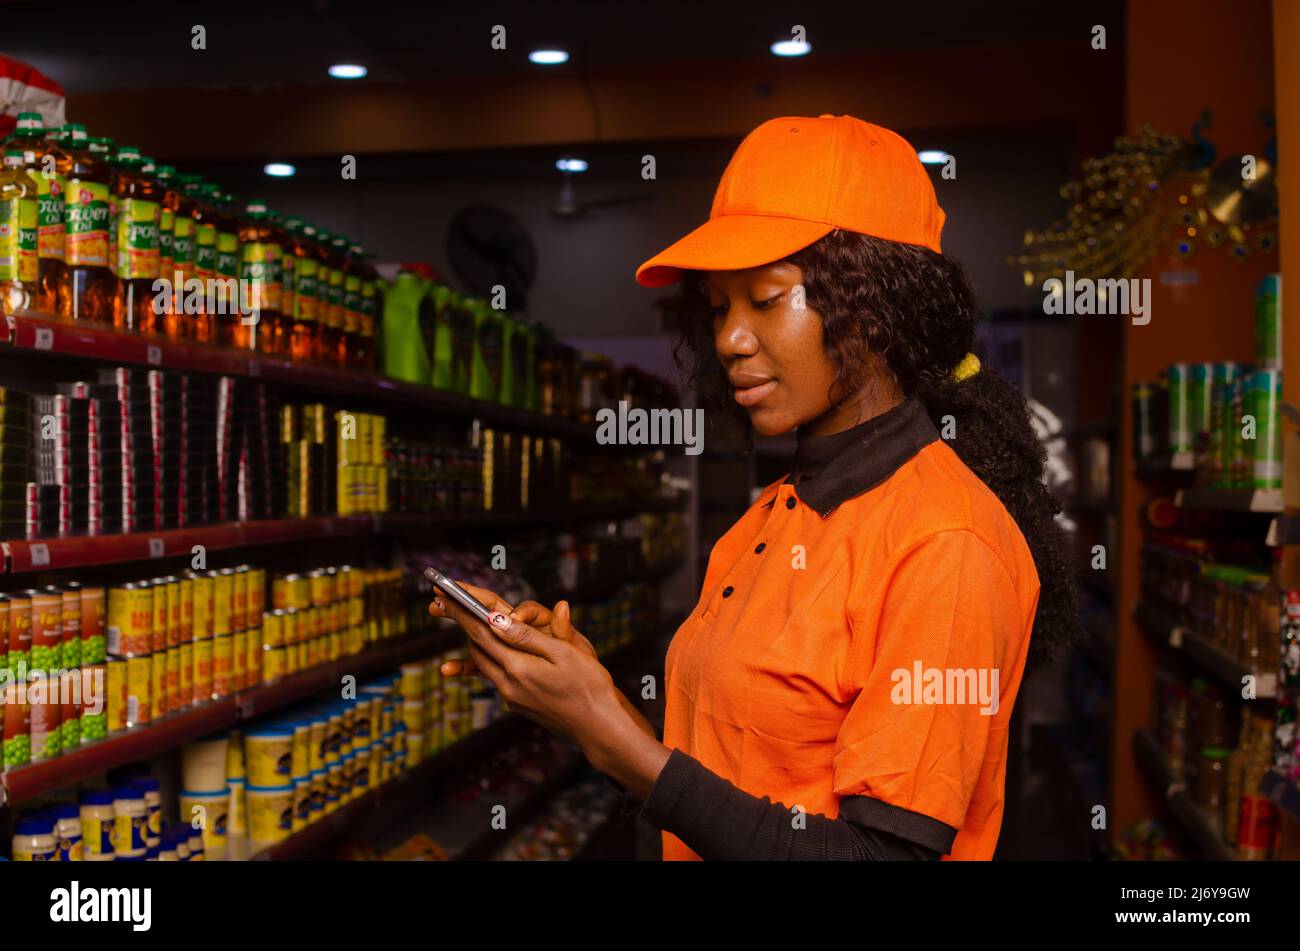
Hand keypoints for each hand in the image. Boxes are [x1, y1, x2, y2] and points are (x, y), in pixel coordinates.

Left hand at [428, 581, 669, 796]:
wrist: (599, 727)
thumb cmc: (589, 686)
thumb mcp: (563, 653)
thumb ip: (527, 636)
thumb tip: (496, 619)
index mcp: (518, 668)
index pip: (481, 632)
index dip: (461, 611)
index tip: (445, 594)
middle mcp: (508, 685)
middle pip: (476, 647)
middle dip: (462, 623)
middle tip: (447, 604)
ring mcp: (511, 698)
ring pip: (484, 662)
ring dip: (475, 641)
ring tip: (467, 622)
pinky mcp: (518, 705)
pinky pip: (496, 676)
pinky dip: (491, 659)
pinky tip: (495, 652)